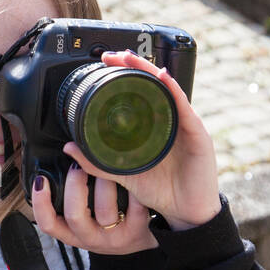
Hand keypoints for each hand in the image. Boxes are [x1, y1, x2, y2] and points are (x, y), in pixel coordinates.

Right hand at [31, 162, 159, 255]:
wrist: (140, 241)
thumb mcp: (86, 216)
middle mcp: (90, 238)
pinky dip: (132, 186)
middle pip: (74, 216)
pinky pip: (133, 206)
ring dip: (106, 182)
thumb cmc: (108, 222)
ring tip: (109, 165)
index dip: (41, 204)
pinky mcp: (136, 233)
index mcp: (73, 233)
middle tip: (79, 164)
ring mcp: (113, 238)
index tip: (41, 180)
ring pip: (104, 210)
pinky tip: (133, 174)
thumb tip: (65, 155)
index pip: (48, 224)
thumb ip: (73, 196)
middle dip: (75, 185)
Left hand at [61, 48, 220, 229]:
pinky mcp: (198, 135)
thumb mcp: (123, 174)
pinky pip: (185, 109)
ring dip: (150, 72)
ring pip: (168, 90)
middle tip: (112, 55)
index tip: (105, 62)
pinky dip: (174, 92)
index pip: (141, 92)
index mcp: (156, 125)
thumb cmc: (162, 191)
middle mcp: (172, 119)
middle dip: (134, 66)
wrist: (186, 214)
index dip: (125, 74)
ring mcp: (186, 125)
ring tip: (132, 59)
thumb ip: (97, 162)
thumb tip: (70, 147)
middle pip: (154, 84)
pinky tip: (164, 78)